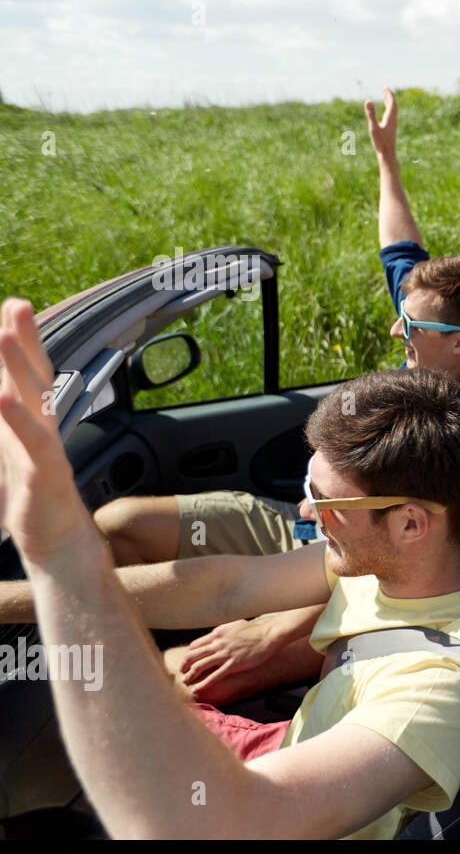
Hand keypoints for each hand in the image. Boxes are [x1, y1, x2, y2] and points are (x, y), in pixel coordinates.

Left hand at [0, 299, 88, 561]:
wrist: (60, 547)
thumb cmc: (34, 503)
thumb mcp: (11, 455)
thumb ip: (8, 425)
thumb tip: (4, 394)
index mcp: (32, 425)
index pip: (30, 375)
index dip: (23, 340)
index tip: (16, 306)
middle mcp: (42, 432)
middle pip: (37, 378)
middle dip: (25, 340)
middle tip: (17, 305)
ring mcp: (44, 452)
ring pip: (35, 403)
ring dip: (18, 367)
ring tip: (2, 335)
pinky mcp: (43, 478)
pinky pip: (32, 444)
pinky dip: (18, 419)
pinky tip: (4, 398)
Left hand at [179, 617, 281, 696]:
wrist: (268, 635)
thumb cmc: (255, 630)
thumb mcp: (235, 626)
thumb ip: (223, 631)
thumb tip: (216, 634)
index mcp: (218, 633)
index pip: (195, 645)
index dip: (189, 654)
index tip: (188, 661)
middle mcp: (218, 643)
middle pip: (193, 655)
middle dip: (184, 665)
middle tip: (182, 672)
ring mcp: (225, 654)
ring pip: (199, 666)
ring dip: (190, 675)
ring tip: (186, 681)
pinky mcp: (233, 664)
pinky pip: (214, 676)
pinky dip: (203, 684)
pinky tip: (197, 690)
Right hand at [364, 86, 397, 160]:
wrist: (388, 155)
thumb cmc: (381, 142)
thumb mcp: (374, 127)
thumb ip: (371, 114)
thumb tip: (368, 101)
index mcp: (390, 118)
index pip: (392, 102)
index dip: (389, 94)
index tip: (385, 87)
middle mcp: (393, 120)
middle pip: (393, 105)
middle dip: (389, 96)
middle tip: (385, 89)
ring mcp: (392, 125)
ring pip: (392, 111)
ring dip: (389, 103)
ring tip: (384, 97)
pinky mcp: (390, 130)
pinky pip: (390, 117)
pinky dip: (387, 110)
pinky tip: (384, 114)